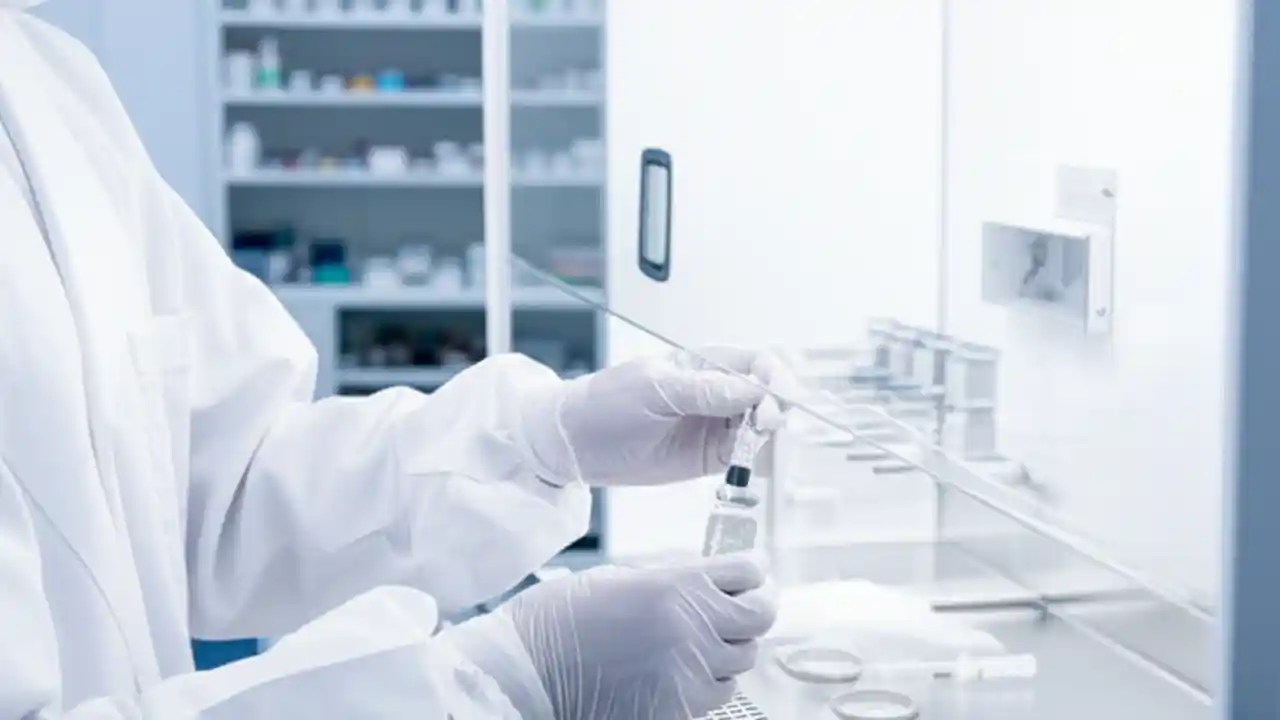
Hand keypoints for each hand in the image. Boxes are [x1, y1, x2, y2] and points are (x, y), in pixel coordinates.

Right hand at [505, 555, 775, 719]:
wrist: (525, 673)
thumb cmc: (561, 620)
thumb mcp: (619, 578)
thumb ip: (671, 580)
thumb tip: (709, 583)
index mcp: (678, 585)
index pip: (748, 573)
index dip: (753, 573)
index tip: (752, 575)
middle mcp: (692, 628)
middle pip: (759, 619)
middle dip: (753, 610)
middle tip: (741, 608)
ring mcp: (688, 674)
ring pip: (740, 661)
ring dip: (726, 650)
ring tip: (696, 643)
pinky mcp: (677, 711)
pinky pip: (714, 695)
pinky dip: (704, 684)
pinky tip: (676, 673)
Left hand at [525, 347, 796, 485]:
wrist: (576, 444)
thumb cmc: (606, 404)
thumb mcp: (653, 390)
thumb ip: (704, 391)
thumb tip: (751, 389)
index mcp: (704, 363)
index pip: (757, 362)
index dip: (774, 377)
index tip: (773, 398)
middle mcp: (718, 391)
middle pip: (768, 393)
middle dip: (776, 406)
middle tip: (763, 425)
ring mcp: (716, 424)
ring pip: (762, 424)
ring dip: (766, 434)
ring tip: (748, 445)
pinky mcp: (711, 455)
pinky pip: (744, 453)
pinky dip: (751, 457)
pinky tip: (742, 461)